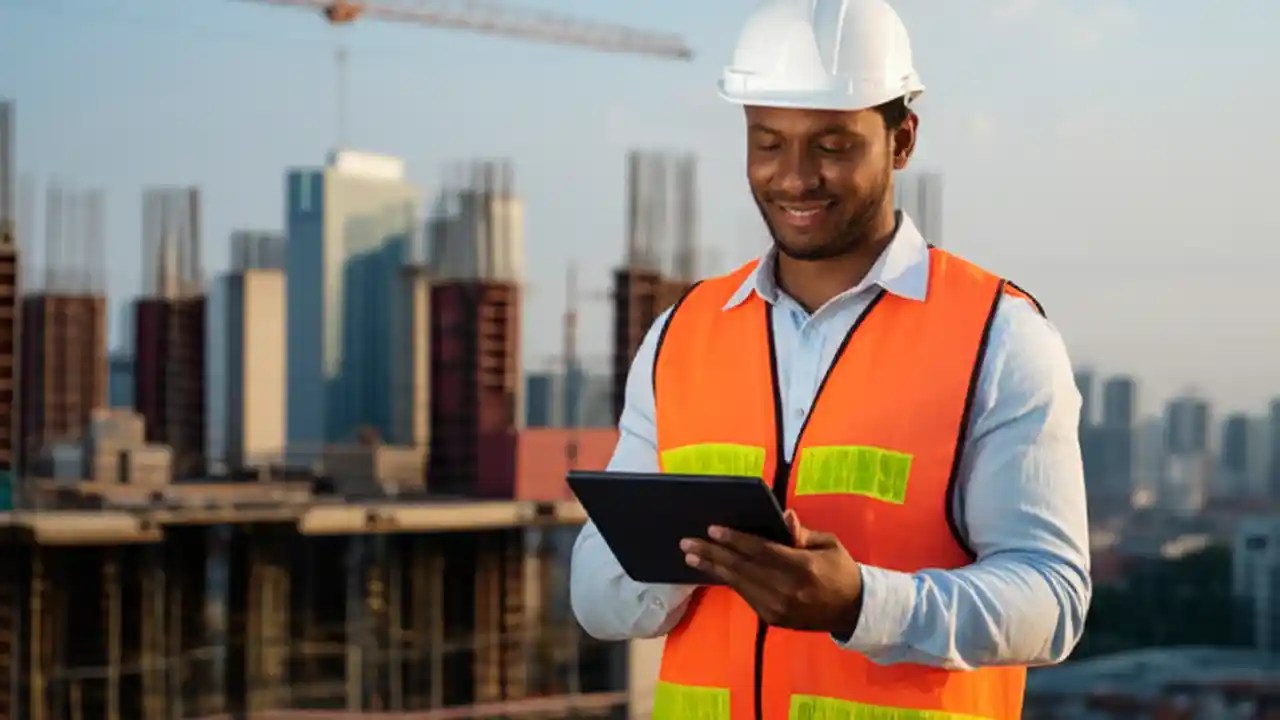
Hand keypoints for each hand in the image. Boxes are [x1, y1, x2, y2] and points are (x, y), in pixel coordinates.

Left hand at [680, 510, 863, 636]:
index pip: (761, 551)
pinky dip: (728, 582)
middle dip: (712, 554)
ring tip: (691, 556)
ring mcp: (778, 608)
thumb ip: (802, 533)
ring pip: (739, 584)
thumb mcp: (828, 544)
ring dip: (713, 569)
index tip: (712, 529)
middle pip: (742, 568)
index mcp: (803, 567)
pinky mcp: (773, 619)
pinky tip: (713, 570)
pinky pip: (746, 596)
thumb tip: (784, 517)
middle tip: (687, 543)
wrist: (852, 611)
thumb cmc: (840, 570)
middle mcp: (787, 590)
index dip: (735, 540)